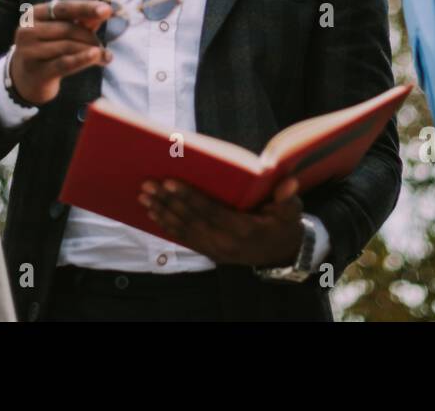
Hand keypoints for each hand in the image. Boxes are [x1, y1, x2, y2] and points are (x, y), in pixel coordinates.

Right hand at [8, 0, 114, 104]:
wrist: (27, 80)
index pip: (64, 7)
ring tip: (105, 56)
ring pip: (68, 46)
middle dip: (90, 37)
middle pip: (68, 29)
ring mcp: (29, 51)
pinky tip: (96, 57)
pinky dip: (82, 59)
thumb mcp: (64, 31)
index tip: (108, 10)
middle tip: (104, 46)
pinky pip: (64, 63)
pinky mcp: (35, 72)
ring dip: (92, 51)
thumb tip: (105, 11)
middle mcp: (28, 30)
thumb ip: (83, 21)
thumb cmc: (49, 49)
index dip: (87, 8)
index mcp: (34, 14)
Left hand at [139, 176, 304, 265]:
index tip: (170, 182)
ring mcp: (216, 251)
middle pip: (191, 220)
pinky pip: (185, 240)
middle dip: (167, 202)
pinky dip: (167, 227)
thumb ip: (287, 198)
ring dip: (162, 213)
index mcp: (244, 230)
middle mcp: (226, 243)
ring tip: (144, 197)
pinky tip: (153, 214)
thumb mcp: (291, 212)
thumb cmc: (283, 224)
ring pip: (184, 231)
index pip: (211, 211)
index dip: (190, 197)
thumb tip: (289, 184)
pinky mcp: (210, 253)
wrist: (282, 253)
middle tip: (148, 184)